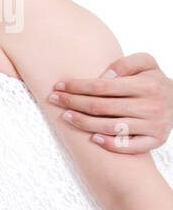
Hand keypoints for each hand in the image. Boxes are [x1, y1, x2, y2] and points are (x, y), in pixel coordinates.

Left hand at [49, 53, 172, 153]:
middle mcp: (151, 106)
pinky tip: (92, 139)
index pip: (102, 87)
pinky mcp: (156, 140)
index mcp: (147, 85)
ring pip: (110, 127)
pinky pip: (130, 147)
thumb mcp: (146, 63)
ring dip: (83, 123)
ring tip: (66, 116)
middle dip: (73, 103)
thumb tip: (105, 74)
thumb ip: (127, 63)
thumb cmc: (153, 81)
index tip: (59, 86)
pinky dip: (110, 145)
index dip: (77, 86)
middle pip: (101, 107)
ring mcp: (154, 125)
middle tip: (54, 99)